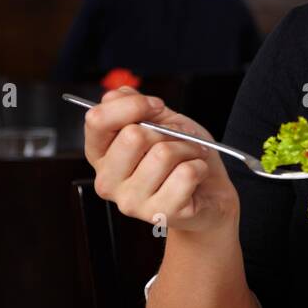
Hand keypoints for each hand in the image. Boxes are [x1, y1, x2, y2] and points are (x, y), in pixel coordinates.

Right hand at [84, 85, 238, 232]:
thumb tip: (117, 94)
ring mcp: (131, 201)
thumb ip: (135, 105)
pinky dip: (200, 167)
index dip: (132, 105)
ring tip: (191, 158)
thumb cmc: (182, 158)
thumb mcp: (161, 122)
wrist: (210, 194)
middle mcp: (108, 181)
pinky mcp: (159, 214)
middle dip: (168, 131)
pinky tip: (197, 176)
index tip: (157, 106)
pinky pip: (186, 173)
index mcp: (101, 155)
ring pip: (164, 154)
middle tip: (181, 140)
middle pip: (134, 136)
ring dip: (189, 149)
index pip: (97, 120)